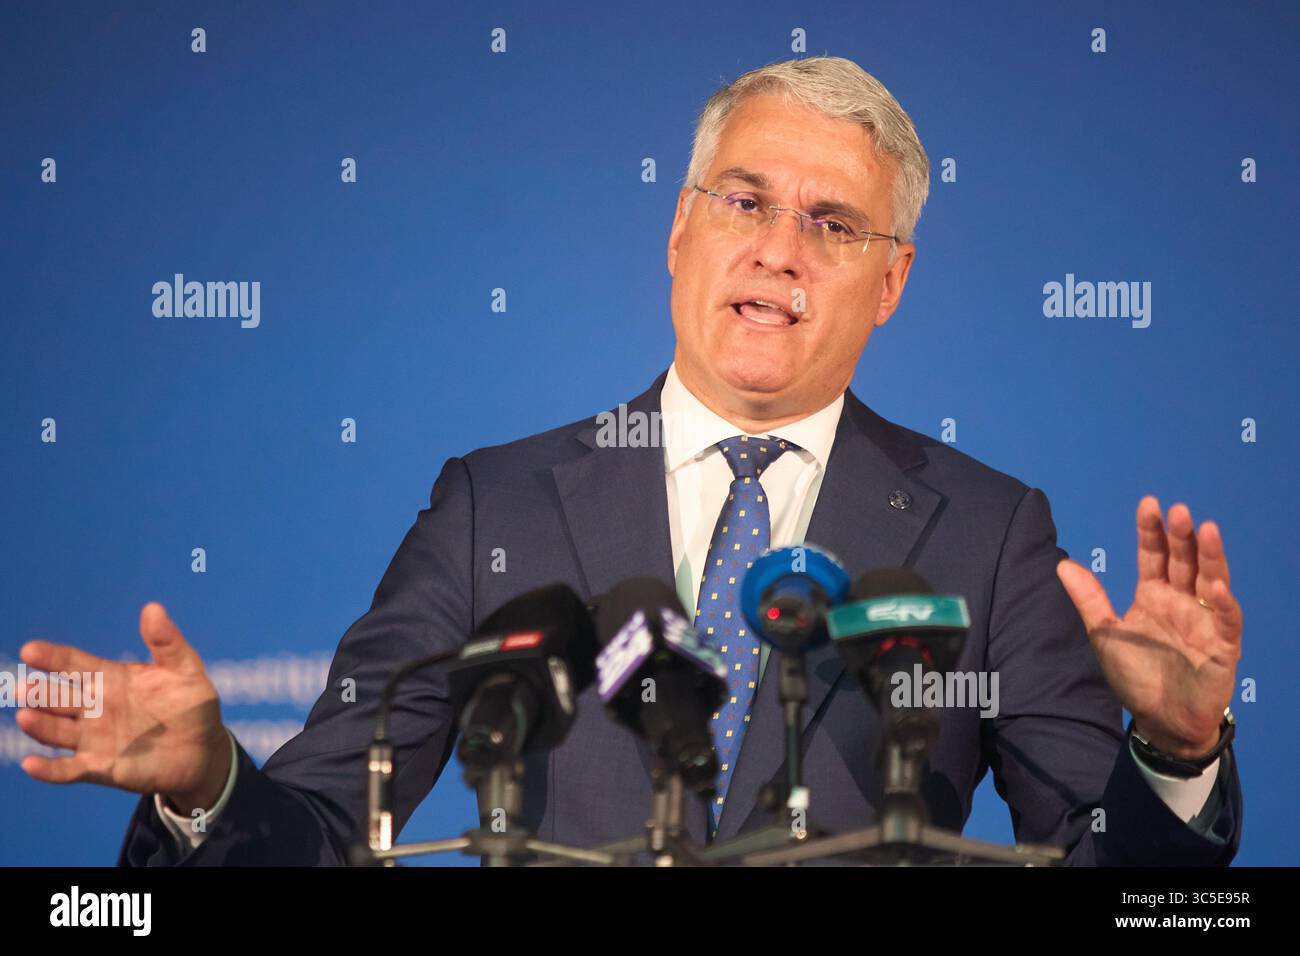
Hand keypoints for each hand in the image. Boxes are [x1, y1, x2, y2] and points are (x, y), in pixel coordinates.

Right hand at [15, 602, 230, 813]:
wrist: (204, 749)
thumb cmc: (191, 704)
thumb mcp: (184, 669)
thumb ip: (167, 642)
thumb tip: (153, 608)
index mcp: (110, 679)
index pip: (75, 664)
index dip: (53, 657)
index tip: (30, 650)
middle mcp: (94, 707)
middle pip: (59, 698)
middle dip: (41, 692)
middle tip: (26, 687)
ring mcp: (94, 738)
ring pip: (58, 731)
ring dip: (41, 725)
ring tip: (26, 716)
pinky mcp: (100, 767)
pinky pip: (69, 769)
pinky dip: (49, 770)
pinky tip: (31, 765)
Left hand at [1056, 496, 1241, 758]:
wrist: (1160, 719)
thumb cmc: (1136, 676)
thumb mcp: (1105, 634)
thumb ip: (1089, 599)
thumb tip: (1062, 564)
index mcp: (1153, 595)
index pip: (1153, 555)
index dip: (1151, 531)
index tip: (1148, 504)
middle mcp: (1181, 601)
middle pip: (1183, 561)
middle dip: (1181, 535)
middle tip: (1178, 510)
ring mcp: (1204, 620)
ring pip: (1210, 579)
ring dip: (1210, 556)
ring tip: (1206, 529)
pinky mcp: (1222, 644)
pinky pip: (1225, 619)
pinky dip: (1222, 602)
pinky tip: (1214, 586)